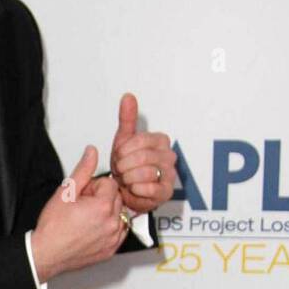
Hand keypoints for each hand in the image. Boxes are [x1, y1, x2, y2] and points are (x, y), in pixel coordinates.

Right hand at [30, 145, 127, 281]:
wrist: (46, 254)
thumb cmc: (53, 227)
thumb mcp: (65, 192)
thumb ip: (83, 170)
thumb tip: (92, 152)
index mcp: (103, 207)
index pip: (110, 183)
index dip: (94, 187)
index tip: (82, 196)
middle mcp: (112, 223)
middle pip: (117, 198)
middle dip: (101, 199)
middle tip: (82, 207)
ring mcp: (113, 238)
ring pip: (120, 214)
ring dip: (107, 213)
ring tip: (87, 219)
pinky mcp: (111, 250)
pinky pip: (120, 232)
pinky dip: (110, 228)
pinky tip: (93, 230)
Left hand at [110, 92, 176, 213]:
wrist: (126, 190)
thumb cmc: (127, 163)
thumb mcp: (124, 139)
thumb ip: (127, 118)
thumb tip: (128, 96)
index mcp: (161, 140)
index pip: (141, 140)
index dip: (124, 150)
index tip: (118, 156)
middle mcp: (169, 156)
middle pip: (143, 157)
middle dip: (125, 165)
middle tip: (120, 170)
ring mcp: (170, 174)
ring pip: (146, 173)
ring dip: (128, 178)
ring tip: (125, 179)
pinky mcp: (167, 192)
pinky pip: (150, 189)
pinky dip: (136, 189)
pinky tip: (132, 188)